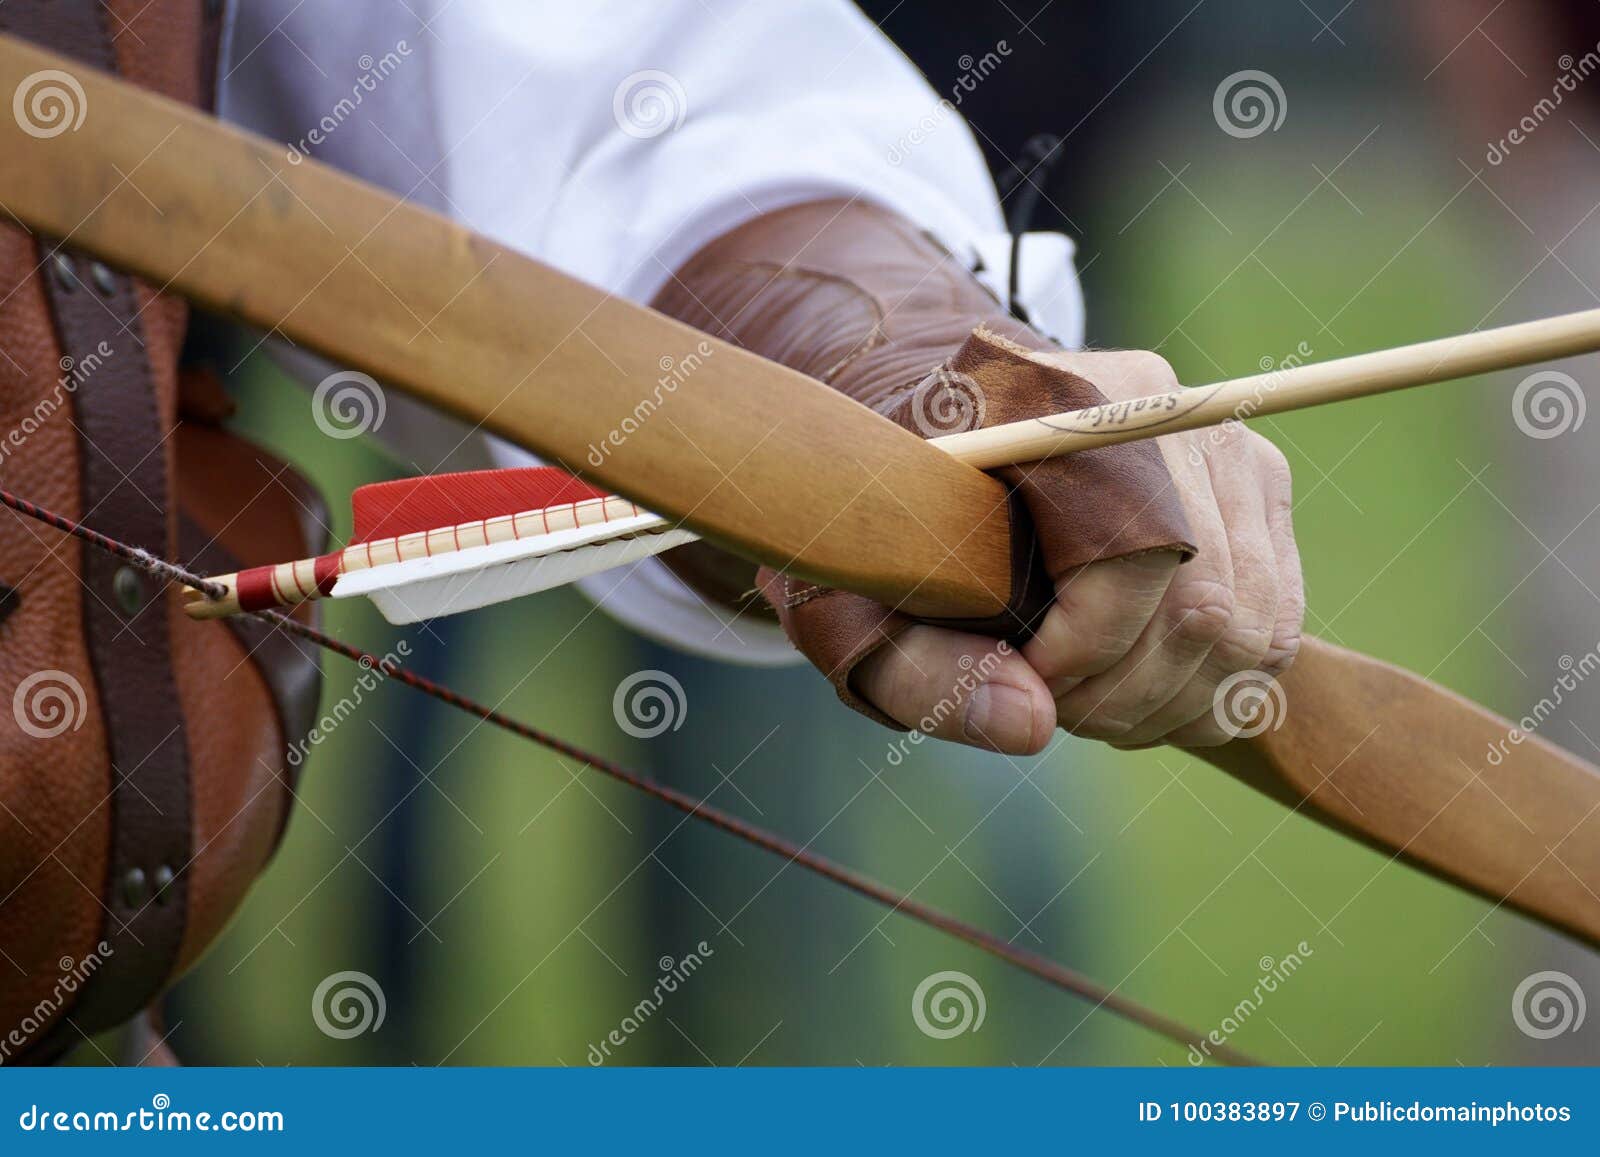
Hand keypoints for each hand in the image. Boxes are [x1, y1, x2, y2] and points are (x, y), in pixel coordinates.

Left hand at [853, 349, 1303, 754]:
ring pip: (1251, 629)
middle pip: (1206, 606)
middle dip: (1125, 696)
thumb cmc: (889, 534)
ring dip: (1170, 703)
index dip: (1083, 656)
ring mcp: (1221, 441)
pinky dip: (1212, 688)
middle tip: (1052, 706)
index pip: (1129, 560)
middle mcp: (1157, 402)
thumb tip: (1032, 727)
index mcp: (1052, 401)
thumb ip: (920, 672)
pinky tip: (1136, 686)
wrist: (937, 459)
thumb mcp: (855, 607)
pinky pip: (1274, 627)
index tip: (1020, 676)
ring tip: (1087, 700)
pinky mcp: (1256, 483)